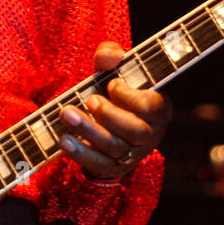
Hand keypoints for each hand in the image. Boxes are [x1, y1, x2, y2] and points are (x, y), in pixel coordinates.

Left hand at [58, 41, 170, 180]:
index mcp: (158, 109)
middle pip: (134, 131)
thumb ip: (111, 56)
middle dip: (108, 114)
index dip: (130, 97)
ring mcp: (133, 154)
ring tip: (66, 114)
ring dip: (89, 131)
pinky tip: (65, 140)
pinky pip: (100, 165)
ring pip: (115, 147)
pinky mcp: (114, 168)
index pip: (151, 107)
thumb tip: (107, 57)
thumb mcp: (115, 69)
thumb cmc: (115, 90)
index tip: (111, 84)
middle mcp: (150, 135)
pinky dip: (81, 153)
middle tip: (89, 100)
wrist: (109, 121)